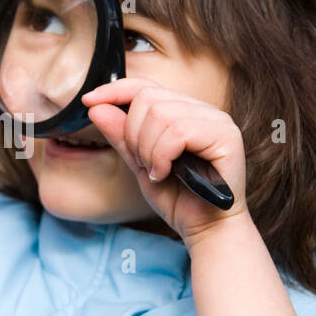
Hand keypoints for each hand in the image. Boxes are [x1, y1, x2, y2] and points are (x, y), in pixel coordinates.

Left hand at [80, 77, 249, 247]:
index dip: (115, 90)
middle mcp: (202, 110)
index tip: (88, 101)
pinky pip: (177, 132)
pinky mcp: (226, 136)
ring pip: (160, 113)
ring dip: (148, 149)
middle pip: (147, 98)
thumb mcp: (139, 164)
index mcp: (183, 111)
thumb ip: (121, 135)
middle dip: (133, 134)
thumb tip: (96, 106)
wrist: (204, 229)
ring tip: (158, 171)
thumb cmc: (178, 199)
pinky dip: (162, 156)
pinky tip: (166, 173)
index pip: (145, 86)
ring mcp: (217, 120)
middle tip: (144, 163)